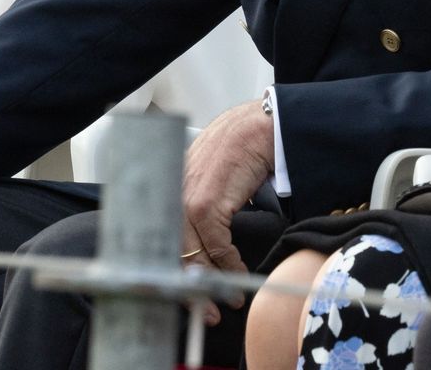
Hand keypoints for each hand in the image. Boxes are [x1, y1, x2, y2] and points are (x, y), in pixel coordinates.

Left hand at [181, 102, 275, 313]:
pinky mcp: (208, 201)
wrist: (265, 123)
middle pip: (172, 247)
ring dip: (211, 278)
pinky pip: (215, 243)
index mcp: (175, 181)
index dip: (176, 265)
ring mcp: (189, 195)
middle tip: (204, 308)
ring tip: (226, 296)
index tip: (188, 289)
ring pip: (191, 250)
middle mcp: (175, 188)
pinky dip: (229, 262)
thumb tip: (208, 230)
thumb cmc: (245, 141)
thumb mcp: (215, 168)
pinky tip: (239, 271)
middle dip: (189, 284)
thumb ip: (205, 192)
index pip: (165, 232)